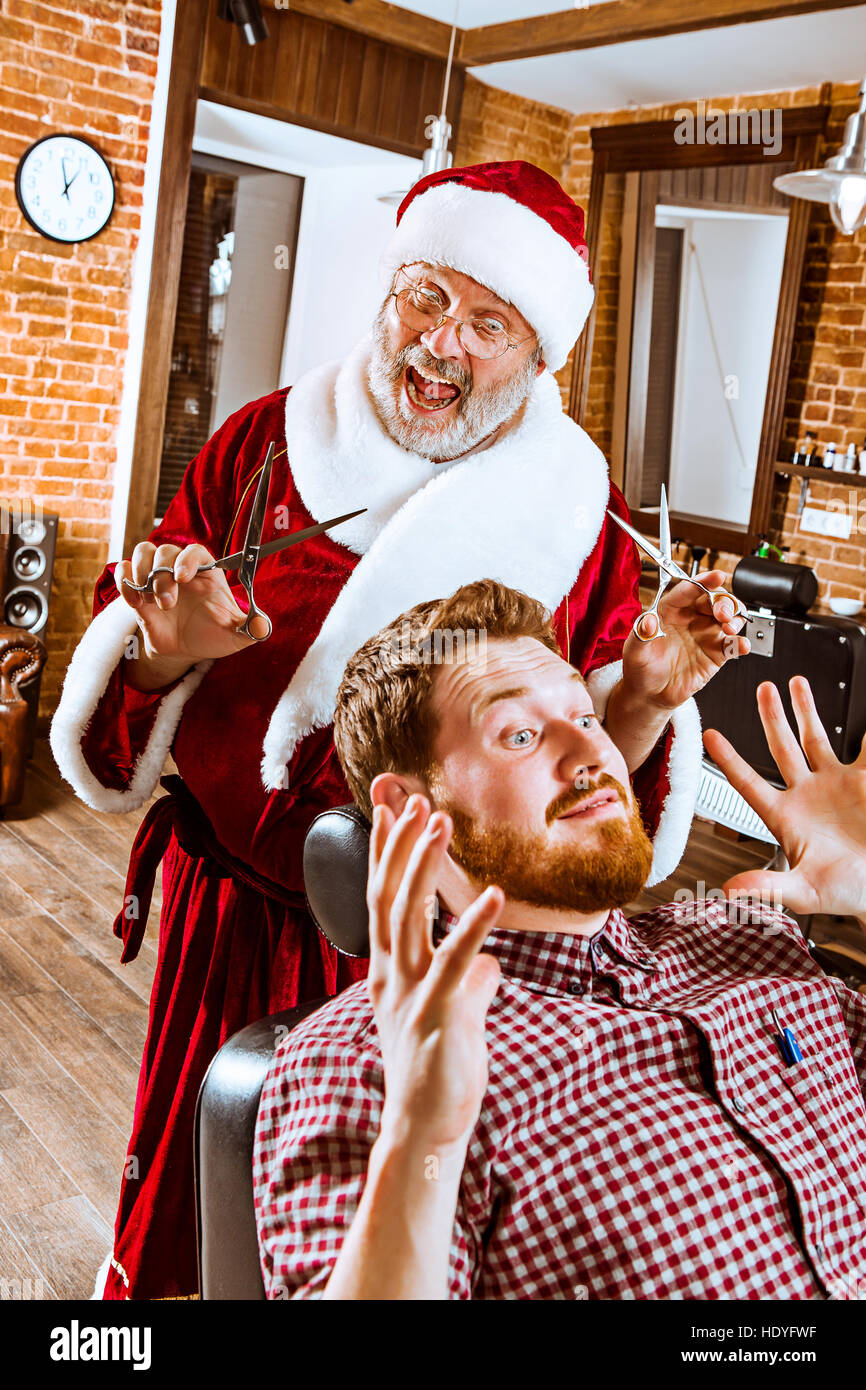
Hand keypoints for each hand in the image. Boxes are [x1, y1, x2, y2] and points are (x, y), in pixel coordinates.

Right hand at [116, 540, 269, 664]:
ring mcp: (157, 577)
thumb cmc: (213, 635)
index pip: (195, 551)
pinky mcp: (139, 590)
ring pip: (142, 552)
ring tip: (150, 601)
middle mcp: (180, 569)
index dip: (187, 559)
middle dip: (162, 574)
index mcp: (206, 573)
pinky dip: (125, 582)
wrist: (186, 650)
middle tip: (168, 602)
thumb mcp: (236, 635)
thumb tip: (263, 627)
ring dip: (142, 572)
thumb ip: (251, 629)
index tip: (183, 577)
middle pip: (164, 550)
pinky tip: (135, 603)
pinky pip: (124, 572)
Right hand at [366, 793, 503, 1152]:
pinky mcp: (437, 1014)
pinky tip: (493, 894)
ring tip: (439, 823)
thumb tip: (490, 966)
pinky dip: (473, 924)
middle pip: (389, 895)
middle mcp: (391, 974)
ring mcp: (410, 992)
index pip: (382, 897)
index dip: (385, 852)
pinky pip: (454, 960)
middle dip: (400, 844)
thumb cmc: (437, 1070)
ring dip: (423, 865)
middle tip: (415, 799)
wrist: (424, 1127)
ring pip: (408, 915)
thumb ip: (469, 983)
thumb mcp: (453, 1014)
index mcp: (390, 969)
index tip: (389, 807)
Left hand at [622, 569, 749, 711]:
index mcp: (671, 610)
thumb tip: (648, 620)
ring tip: (729, 627)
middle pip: (715, 600)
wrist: (650, 693)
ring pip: (729, 618)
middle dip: (724, 602)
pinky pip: (734, 645)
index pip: (690, 590)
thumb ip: (641, 634)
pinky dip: (741, 643)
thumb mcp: (635, 651)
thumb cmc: (640, 667)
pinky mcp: (717, 654)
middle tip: (723, 613)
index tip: (716, 576)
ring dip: (735, 618)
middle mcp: (692, 618)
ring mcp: (706, 635)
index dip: (704, 581)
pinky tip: (741, 646)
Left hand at [703, 677, 865, 921]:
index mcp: (784, 818)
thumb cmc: (844, 893)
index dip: (729, 759)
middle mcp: (806, 795)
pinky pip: (864, 749)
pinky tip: (859, 715)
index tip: (709, 735)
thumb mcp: (804, 892)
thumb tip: (729, 890)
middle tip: (762, 688)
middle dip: (771, 717)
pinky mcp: (864, 781)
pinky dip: (864, 733)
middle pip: (781, 748)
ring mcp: (835, 785)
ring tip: (796, 682)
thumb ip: (768, 887)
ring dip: (806, 710)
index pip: (749, 783)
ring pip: (815, 739)